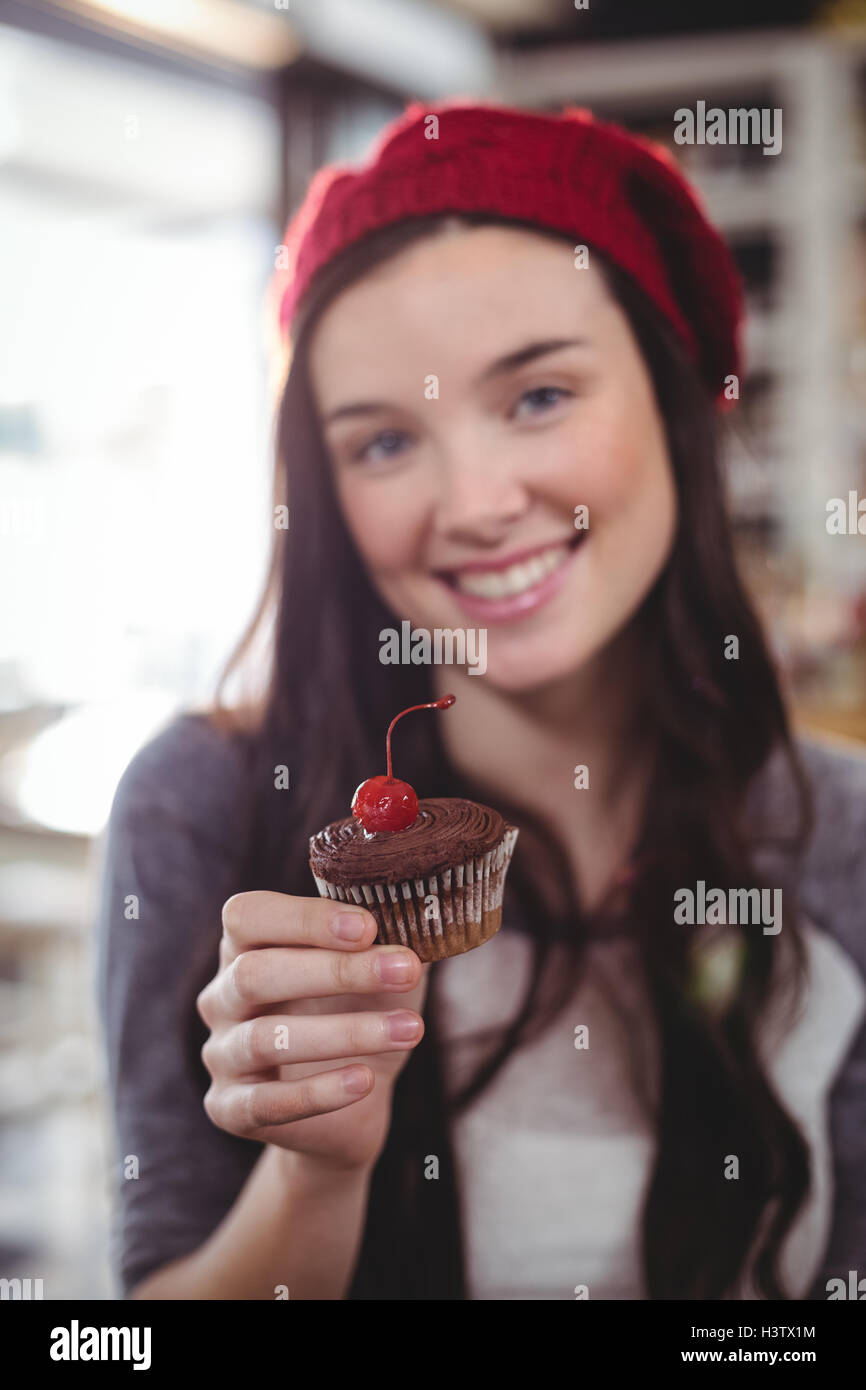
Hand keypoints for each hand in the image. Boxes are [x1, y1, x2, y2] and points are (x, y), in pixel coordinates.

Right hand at [196, 892, 428, 1171]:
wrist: (357, 1099)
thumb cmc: (361, 1011)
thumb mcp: (377, 968)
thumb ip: (386, 936)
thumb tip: (418, 909)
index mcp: (245, 947)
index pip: (249, 915)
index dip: (305, 919)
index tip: (370, 927)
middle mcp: (221, 997)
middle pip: (255, 974)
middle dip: (336, 971)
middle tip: (405, 970)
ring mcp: (222, 1055)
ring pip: (266, 1038)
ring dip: (344, 1032)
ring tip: (411, 1029)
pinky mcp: (230, 1109)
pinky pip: (267, 1102)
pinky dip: (320, 1091)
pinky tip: (366, 1081)